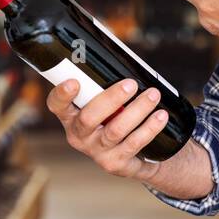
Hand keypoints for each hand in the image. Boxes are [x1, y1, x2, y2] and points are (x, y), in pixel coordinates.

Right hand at [45, 77, 168, 180]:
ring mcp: (97, 151)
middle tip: (130, 84)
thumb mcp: (105, 104)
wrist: (133, 156)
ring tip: (153, 94)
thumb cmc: (116, 118)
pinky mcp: (115, 163)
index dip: (61, 95)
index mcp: (71, 116)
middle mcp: (79, 135)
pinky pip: (133, 144)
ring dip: (137, 110)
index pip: (57, 105)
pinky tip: (161, 116)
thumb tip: (122, 54)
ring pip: (116, 131)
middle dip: (111, 99)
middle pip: (89, 118)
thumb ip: (105, 84)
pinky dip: (149, 128)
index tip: (73, 82)